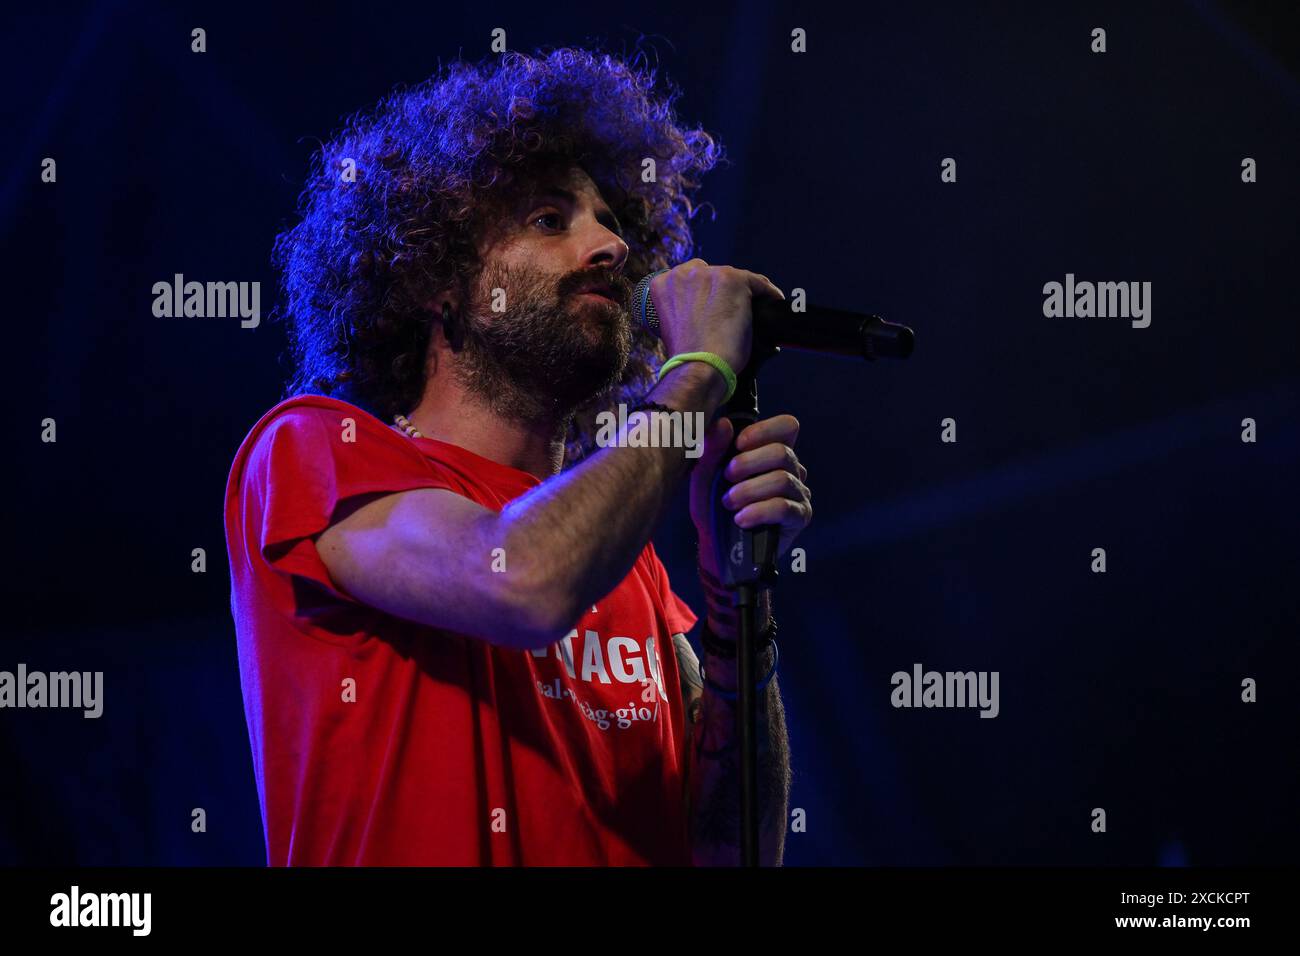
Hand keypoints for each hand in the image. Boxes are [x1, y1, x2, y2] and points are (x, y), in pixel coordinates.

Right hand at [649, 259, 784, 376]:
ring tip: (754, 312)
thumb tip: (707, 310)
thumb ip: (685, 309)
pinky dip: (768, 293)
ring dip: (744, 294)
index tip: (715, 304)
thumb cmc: (688, 357)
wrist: (698, 366)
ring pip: (735, 278)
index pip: (690, 279)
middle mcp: (683, 273)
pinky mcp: (732, 280)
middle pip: (712, 275)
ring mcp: (708, 275)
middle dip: (723, 291)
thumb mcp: (675, 326)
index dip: (704, 292)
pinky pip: (757, 282)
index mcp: (662, 284)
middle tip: (733, 310)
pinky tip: (773, 302)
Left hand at [690, 413, 811, 576]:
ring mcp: (798, 493)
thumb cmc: (712, 507)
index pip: (787, 426)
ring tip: (728, 503)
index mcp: (772, 452)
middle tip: (727, 478)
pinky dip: (758, 511)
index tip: (739, 444)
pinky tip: (741, 519)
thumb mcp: (704, 477)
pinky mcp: (799, 517)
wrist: (716, 548)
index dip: (764, 431)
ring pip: (783, 479)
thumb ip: (712, 450)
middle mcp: (792, 469)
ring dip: (749, 490)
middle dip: (749, 464)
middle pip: (782, 452)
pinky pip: (783, 507)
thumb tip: (724, 424)